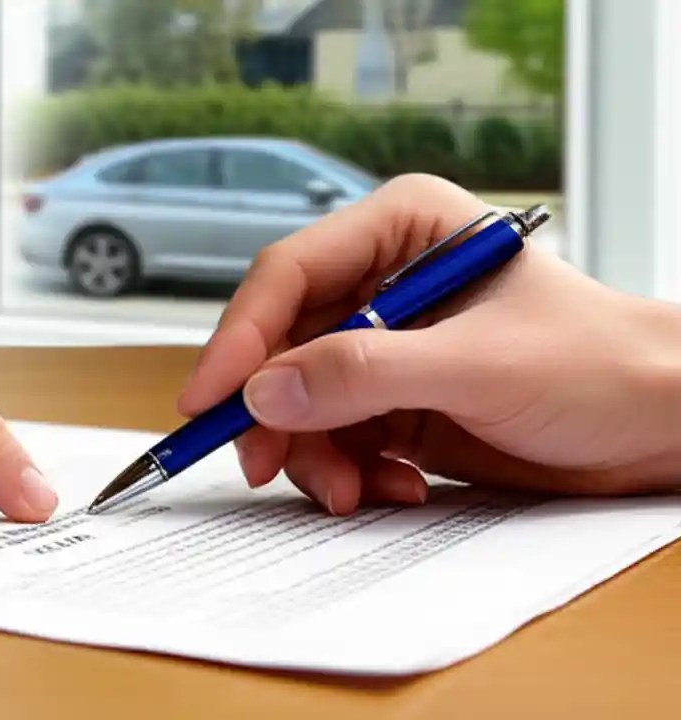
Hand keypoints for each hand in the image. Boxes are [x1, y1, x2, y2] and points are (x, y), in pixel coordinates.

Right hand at [179, 174, 680, 514]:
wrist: (659, 427)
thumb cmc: (598, 365)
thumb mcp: (478, 365)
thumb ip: (366, 373)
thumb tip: (263, 390)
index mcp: (401, 230)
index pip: (288, 276)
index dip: (239, 338)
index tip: (208, 399)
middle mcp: (382, 281)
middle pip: (281, 345)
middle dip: (273, 413)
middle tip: (266, 467)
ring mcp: (384, 346)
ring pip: (298, 400)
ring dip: (313, 455)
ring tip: (354, 493)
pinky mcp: (392, 401)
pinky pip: (333, 438)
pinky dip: (348, 472)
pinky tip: (394, 488)